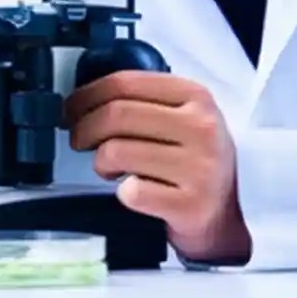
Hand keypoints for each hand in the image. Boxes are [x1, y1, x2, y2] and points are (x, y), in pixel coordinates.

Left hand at [64, 70, 251, 263]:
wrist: (225, 215)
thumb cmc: (193, 161)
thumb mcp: (182, 117)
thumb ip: (143, 100)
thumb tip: (82, 96)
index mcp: (196, 97)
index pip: (124, 82)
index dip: (85, 95)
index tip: (71, 108)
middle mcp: (202, 128)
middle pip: (115, 114)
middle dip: (83, 128)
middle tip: (78, 140)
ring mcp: (200, 167)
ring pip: (116, 151)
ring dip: (100, 162)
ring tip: (110, 168)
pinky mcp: (191, 204)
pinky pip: (130, 191)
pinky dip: (123, 192)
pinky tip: (134, 191)